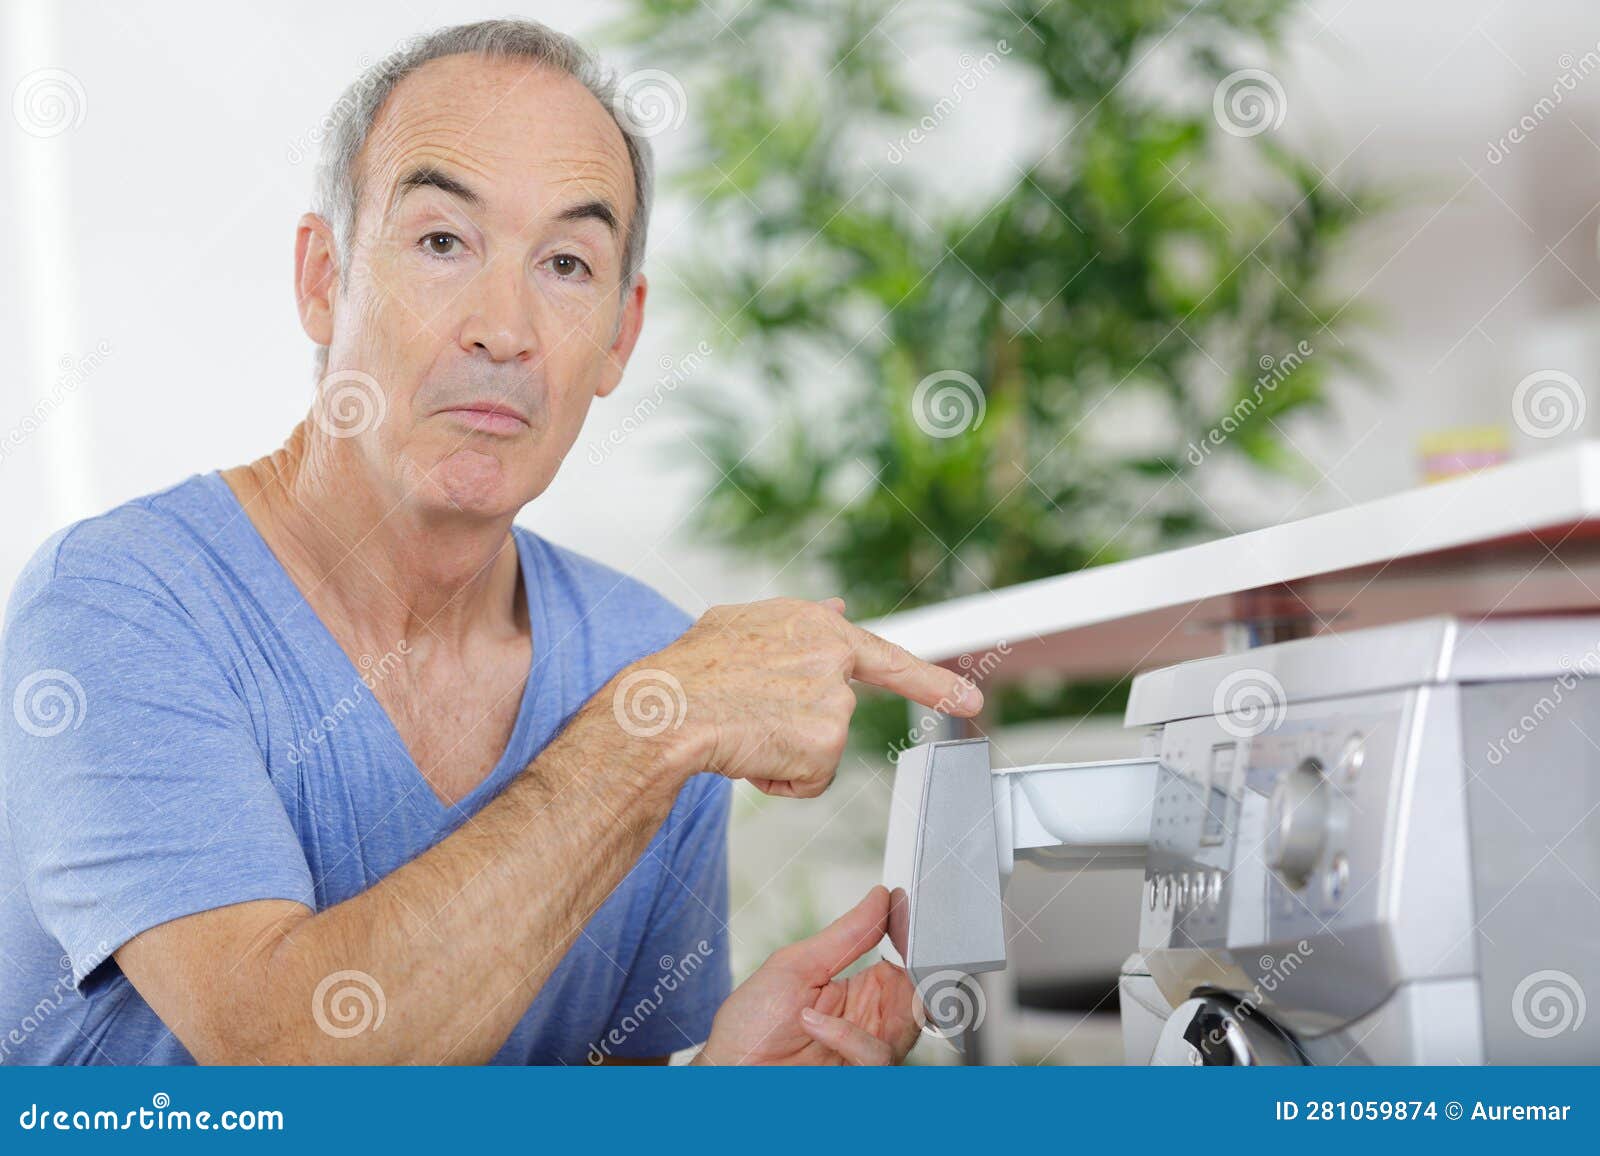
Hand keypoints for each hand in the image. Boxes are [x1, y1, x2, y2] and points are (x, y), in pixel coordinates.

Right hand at [618, 597, 981, 797]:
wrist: (664, 708)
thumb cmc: (689, 671)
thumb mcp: (741, 625)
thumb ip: (797, 621)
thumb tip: (839, 607)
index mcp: (815, 624)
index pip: (886, 656)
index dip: (931, 682)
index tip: (971, 700)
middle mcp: (833, 656)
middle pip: (833, 715)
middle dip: (804, 732)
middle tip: (755, 725)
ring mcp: (834, 699)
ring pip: (820, 749)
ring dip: (783, 751)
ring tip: (738, 729)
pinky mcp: (827, 741)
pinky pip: (809, 780)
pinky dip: (779, 779)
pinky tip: (747, 754)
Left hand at [694, 886, 920, 1065]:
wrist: (728, 1076)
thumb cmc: (751, 1027)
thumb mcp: (795, 966)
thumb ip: (845, 934)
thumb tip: (878, 898)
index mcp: (861, 993)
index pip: (905, 968)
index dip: (911, 949)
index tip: (905, 925)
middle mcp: (870, 1023)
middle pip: (918, 1000)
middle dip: (907, 984)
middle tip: (882, 972)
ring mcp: (866, 1053)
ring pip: (907, 1030)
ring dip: (870, 1016)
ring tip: (812, 1013)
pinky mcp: (860, 1076)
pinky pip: (879, 1057)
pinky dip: (848, 1039)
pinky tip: (814, 1028)